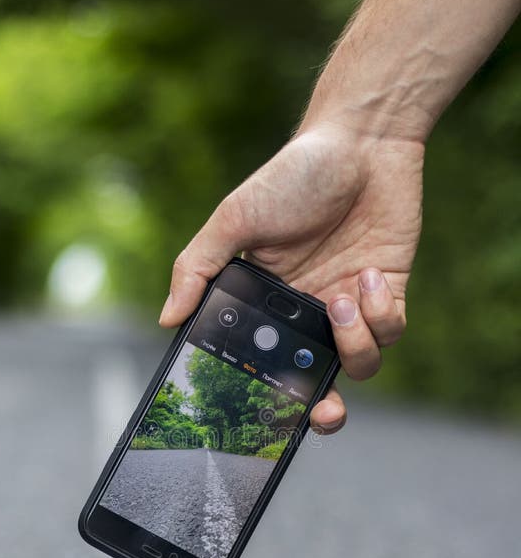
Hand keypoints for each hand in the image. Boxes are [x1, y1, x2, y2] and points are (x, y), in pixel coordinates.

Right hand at [159, 123, 423, 432]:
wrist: (361, 142)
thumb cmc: (291, 176)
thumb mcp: (233, 218)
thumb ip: (198, 267)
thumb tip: (168, 319)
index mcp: (266, 306)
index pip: (263, 365)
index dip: (267, 398)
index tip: (265, 415)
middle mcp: (306, 315)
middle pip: (316, 384)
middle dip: (322, 411)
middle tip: (321, 411)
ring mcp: (348, 307)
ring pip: (359, 364)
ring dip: (352, 341)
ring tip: (339, 299)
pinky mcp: (386, 293)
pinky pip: (390, 330)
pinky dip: (380, 312)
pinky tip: (367, 273)